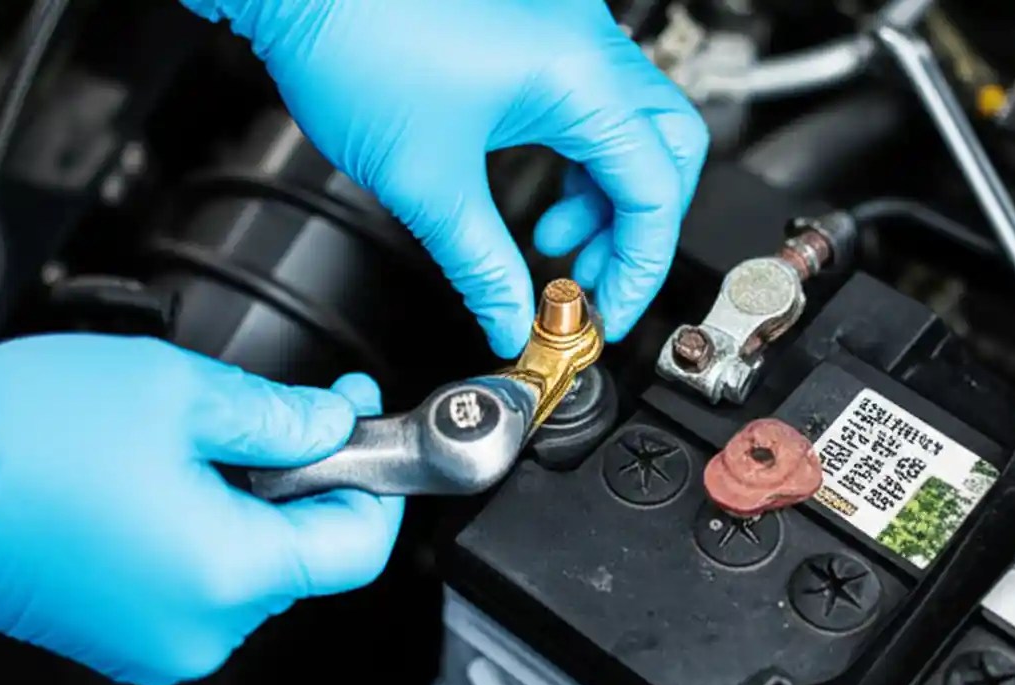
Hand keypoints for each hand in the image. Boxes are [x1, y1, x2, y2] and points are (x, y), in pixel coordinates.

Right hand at [0, 335, 401, 684]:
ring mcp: (161, 637)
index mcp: (227, 571)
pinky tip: (175, 482)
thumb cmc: (21, 438)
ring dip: (259, 502)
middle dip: (313, 480)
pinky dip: (214, 531)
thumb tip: (335, 420)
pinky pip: (206, 582)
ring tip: (212, 445)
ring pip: (258, 566)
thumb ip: (282, 415)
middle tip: (296, 415)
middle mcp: (202, 625)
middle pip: (310, 555)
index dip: (374, 481)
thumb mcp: (181, 393)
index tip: (362, 431)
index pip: (360, 547)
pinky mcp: (128, 632)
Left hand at [182, 0, 709, 357]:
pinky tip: (538, 196)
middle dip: (637, 228)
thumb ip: (482, 268)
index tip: (609, 311)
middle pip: (666, 151)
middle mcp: (586, 44)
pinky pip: (590, 103)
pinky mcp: (536, 32)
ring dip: (604, 197)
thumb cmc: (348, 42)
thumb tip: (511, 322)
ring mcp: (564, 31)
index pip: (654, 189)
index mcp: (577, 77)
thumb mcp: (425, 185)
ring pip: (629, 127)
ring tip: (553, 246)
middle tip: (594, 282)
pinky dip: (578, 160)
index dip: (640, 266)